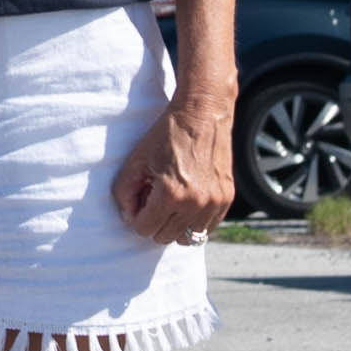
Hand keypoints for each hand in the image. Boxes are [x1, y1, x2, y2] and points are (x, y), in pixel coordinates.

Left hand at [115, 88, 238, 244]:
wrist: (203, 112)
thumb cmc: (167, 133)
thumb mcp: (136, 160)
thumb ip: (124, 192)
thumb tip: (128, 217)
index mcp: (171, 194)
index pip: (144, 229)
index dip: (137, 216)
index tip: (140, 198)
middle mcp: (195, 203)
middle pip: (164, 236)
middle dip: (155, 220)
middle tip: (154, 196)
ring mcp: (214, 202)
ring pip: (188, 238)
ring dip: (175, 224)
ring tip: (172, 199)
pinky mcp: (227, 198)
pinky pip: (207, 227)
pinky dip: (194, 220)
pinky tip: (188, 199)